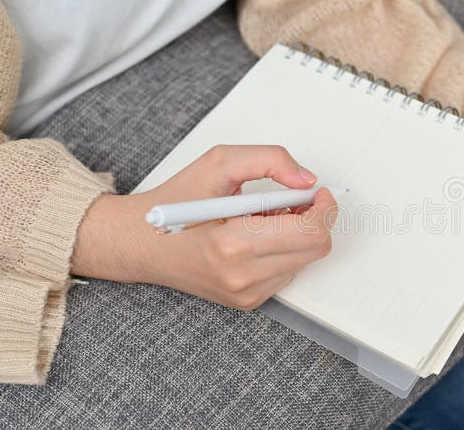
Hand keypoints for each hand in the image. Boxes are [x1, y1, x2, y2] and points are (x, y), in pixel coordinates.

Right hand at [71, 145, 337, 310]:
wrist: (140, 243)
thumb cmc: (176, 201)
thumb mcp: (219, 162)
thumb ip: (269, 160)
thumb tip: (306, 179)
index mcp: (233, 243)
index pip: (310, 233)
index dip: (323, 208)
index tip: (316, 191)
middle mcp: (242, 276)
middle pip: (315, 249)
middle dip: (314, 219)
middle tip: (295, 199)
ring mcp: (245, 294)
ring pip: (304, 261)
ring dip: (296, 235)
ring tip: (262, 218)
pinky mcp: (247, 302)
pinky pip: (286, 273)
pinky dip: (282, 251)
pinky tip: (255, 236)